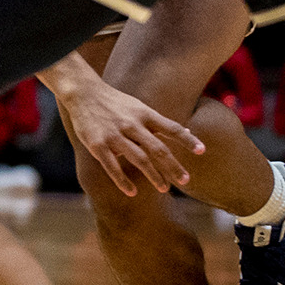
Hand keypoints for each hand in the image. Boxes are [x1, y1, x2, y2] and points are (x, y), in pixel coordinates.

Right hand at [59, 81, 204, 196]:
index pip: (171, 128)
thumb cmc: (115, 102)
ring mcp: (114, 135)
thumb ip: (160, 123)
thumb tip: (188, 133)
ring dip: (153, 175)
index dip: (187, 139)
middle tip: (185, 180)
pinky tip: (131, 192)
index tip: (201, 151)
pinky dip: (122, 180)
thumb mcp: (139, 107)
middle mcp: (132, 124)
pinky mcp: (97, 144)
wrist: (83, 92)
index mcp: (144, 114)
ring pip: (139, 158)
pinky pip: (112, 166)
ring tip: (164, 188)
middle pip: (157, 148)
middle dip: (173, 165)